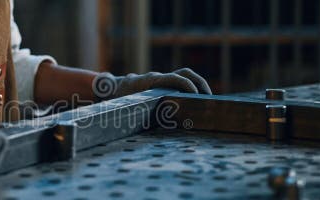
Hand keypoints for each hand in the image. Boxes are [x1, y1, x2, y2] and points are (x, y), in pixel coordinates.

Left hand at [93, 68, 211, 99]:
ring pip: (186, 77)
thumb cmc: (114, 99)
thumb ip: (126, 109)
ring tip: (208, 103)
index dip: (185, 85)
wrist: (110, 89)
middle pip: (185, 73)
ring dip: (199, 87)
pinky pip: (182, 84)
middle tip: (210, 99)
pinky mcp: (165, 85)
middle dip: (199, 83)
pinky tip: (198, 106)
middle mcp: (158, 78)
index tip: (195, 95)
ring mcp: (163, 80)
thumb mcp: (119, 104)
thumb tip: (128, 119)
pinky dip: (192, 91)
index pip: (172, 77)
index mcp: (148, 81)